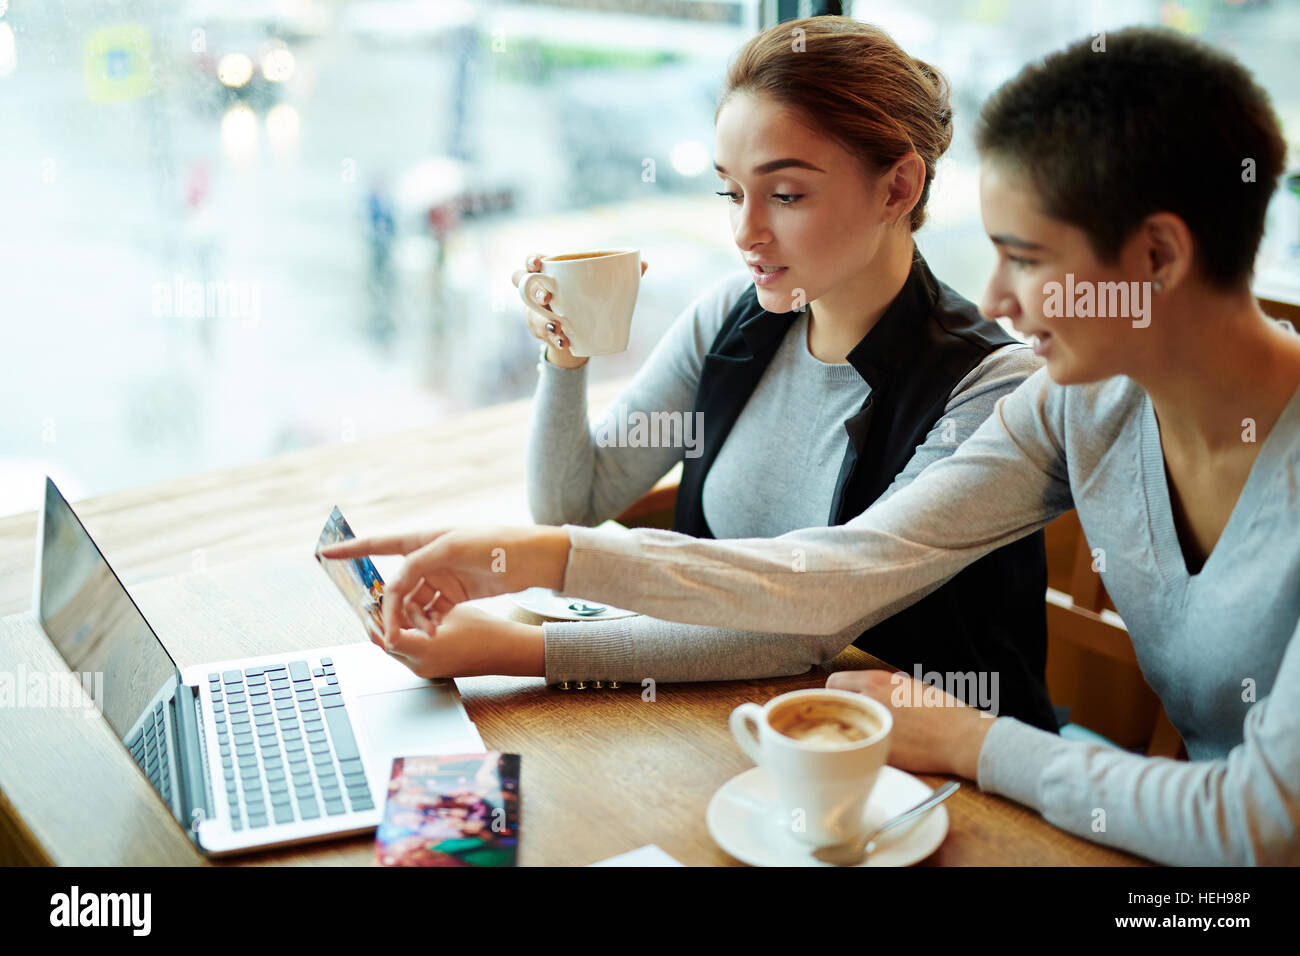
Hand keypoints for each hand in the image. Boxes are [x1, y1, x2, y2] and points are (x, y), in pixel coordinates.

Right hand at [317, 525, 570, 647]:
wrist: (531, 559)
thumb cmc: (493, 543)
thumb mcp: (451, 548)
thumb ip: (417, 564)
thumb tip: (393, 583)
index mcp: (422, 539)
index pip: (379, 544)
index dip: (351, 549)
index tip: (325, 552)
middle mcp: (427, 558)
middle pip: (395, 586)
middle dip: (389, 608)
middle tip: (387, 632)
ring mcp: (440, 578)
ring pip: (411, 603)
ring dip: (411, 620)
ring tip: (423, 633)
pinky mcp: (454, 595)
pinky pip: (430, 612)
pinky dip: (427, 623)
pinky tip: (432, 633)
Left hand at [371, 603, 544, 678]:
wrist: (505, 651)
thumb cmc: (484, 630)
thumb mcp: (448, 610)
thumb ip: (421, 608)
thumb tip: (398, 599)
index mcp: (425, 650)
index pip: (386, 638)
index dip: (375, 622)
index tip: (369, 607)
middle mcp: (421, 665)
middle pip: (386, 646)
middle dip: (378, 626)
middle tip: (373, 606)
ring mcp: (426, 670)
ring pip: (397, 650)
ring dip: (391, 631)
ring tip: (391, 610)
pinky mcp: (432, 669)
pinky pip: (409, 653)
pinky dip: (406, 637)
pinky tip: (411, 620)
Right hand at [511, 252, 648, 369]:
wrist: (583, 332)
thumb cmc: (590, 298)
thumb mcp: (604, 286)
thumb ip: (622, 273)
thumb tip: (645, 262)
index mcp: (550, 272)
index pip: (533, 260)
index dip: (531, 260)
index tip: (539, 263)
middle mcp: (536, 290)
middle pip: (519, 282)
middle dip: (530, 288)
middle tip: (548, 297)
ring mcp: (535, 311)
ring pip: (530, 313)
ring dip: (543, 321)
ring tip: (559, 327)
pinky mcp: (541, 331)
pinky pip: (542, 335)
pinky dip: (555, 338)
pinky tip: (565, 341)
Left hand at [825, 670, 995, 779]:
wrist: (963, 738)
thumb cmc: (944, 710)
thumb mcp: (911, 686)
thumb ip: (883, 688)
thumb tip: (868, 694)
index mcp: (876, 681)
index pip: (835, 683)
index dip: (838, 694)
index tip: (843, 701)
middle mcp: (869, 702)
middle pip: (838, 709)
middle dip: (847, 714)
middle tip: (860, 721)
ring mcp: (872, 727)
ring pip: (848, 731)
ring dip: (856, 733)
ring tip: (872, 737)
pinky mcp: (880, 753)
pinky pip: (862, 751)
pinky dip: (867, 752)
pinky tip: (881, 752)